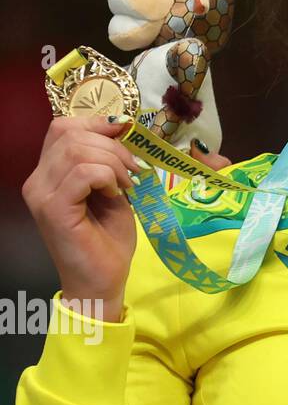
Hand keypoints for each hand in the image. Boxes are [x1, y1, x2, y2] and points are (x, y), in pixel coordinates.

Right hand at [21, 116, 232, 321]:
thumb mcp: (113, 188)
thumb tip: (122, 127)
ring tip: (125, 186)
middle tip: (132, 172)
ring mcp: (41, 194)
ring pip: (79, 150)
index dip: (98, 124)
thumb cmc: (108, 238)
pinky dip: (108, 177)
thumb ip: (108, 160)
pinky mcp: (54, 208)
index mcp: (49, 172)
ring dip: (113, 163)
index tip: (126, 139)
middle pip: (71, 133)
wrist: (102, 280)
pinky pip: (84, 173)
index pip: (63, 127)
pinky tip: (116, 195)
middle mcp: (38, 180)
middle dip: (113, 147)